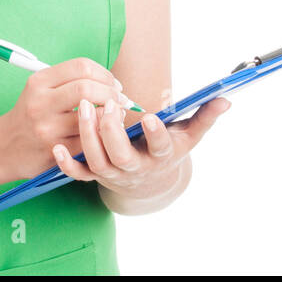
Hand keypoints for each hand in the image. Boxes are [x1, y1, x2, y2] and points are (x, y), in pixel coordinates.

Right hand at [0, 57, 136, 178]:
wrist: (3, 147)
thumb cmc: (30, 114)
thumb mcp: (40, 90)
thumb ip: (69, 81)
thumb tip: (110, 81)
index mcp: (39, 82)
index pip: (81, 67)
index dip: (104, 73)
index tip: (113, 83)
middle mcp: (40, 103)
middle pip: (86, 88)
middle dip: (111, 92)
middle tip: (121, 99)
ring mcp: (46, 128)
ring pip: (92, 116)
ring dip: (112, 115)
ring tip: (116, 116)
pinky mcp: (54, 150)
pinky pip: (89, 139)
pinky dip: (102, 134)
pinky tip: (105, 133)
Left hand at [51, 96, 231, 199]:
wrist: (149, 183)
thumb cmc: (169, 149)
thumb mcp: (189, 135)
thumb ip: (205, 116)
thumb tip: (225, 98)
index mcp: (161, 155)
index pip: (160, 145)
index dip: (155, 133)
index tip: (149, 116)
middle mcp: (136, 167)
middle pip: (120, 156)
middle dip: (111, 131)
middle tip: (107, 105)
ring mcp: (114, 173)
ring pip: (97, 161)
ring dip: (88, 137)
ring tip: (84, 108)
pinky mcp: (96, 175)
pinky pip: (79, 175)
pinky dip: (66, 165)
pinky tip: (56, 148)